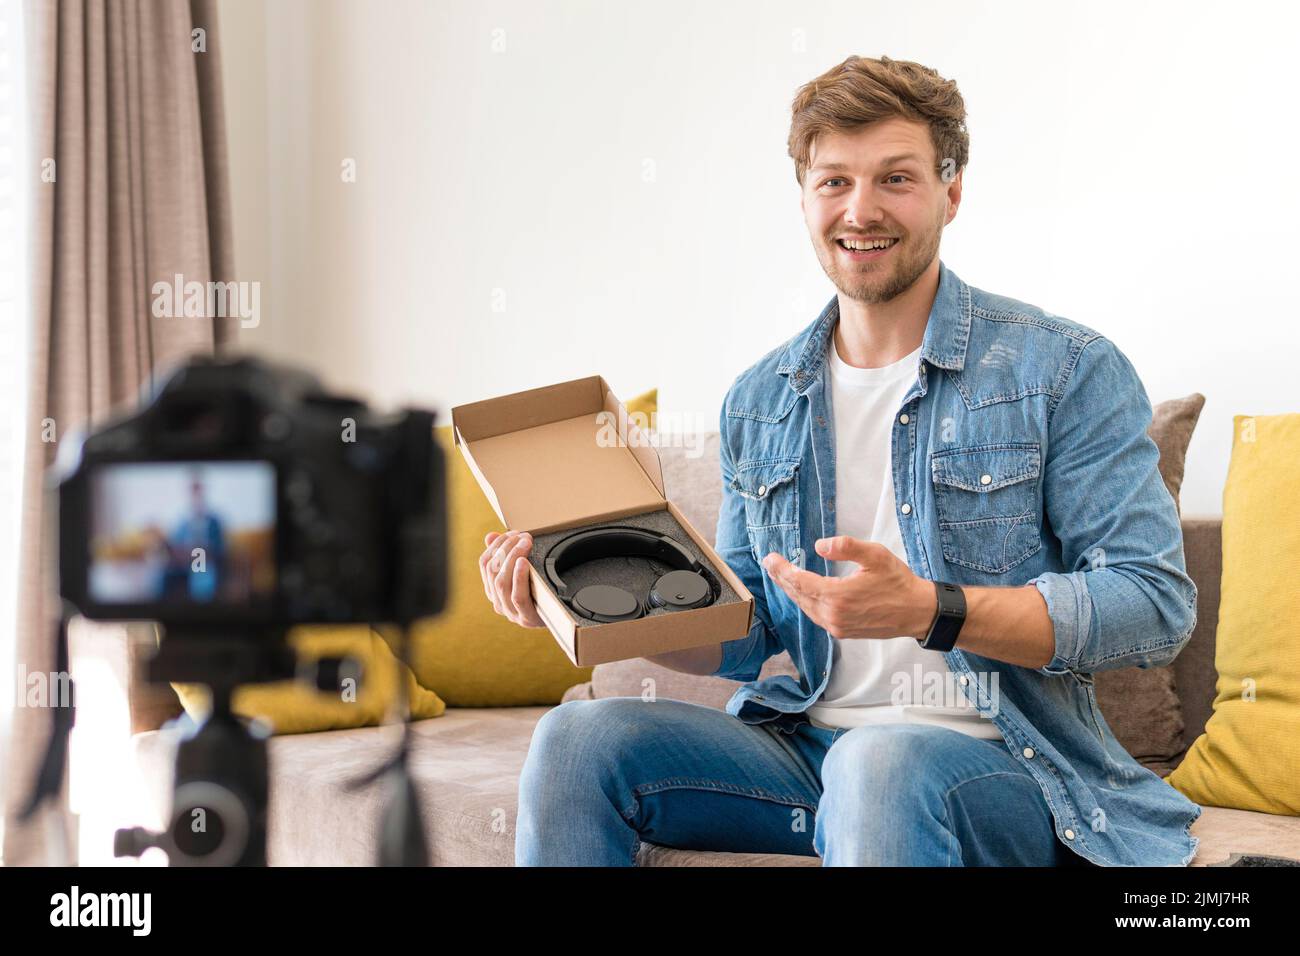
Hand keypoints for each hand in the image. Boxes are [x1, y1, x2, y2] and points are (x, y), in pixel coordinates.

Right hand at [479, 530, 546, 627]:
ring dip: (513, 558)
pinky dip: (519, 577)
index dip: (498, 545)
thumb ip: (505, 555)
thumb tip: (490, 536)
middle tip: (523, 536)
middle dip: (507, 548)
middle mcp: (498, 602)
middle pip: (493, 571)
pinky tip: (524, 563)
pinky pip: (518, 597)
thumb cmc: (540, 592)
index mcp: (494, 591)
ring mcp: (511, 612)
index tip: (513, 533)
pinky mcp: (526, 618)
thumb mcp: (523, 572)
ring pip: (502, 582)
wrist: (561, 619)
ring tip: (525, 544)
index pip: (485, 564)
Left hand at [761, 535, 935, 639]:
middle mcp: (833, 615)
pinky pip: (816, 616)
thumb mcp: (875, 556)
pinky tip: (802, 593)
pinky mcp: (842, 632)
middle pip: (798, 595)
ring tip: (781, 576)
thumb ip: (847, 547)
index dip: (782, 569)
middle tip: (769, 565)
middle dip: (782, 579)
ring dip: (792, 591)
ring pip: (805, 607)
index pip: (800, 581)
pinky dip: (805, 602)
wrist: (917, 611)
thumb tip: (819, 545)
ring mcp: (837, 626)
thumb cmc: (898, 582)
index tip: (769, 558)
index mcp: (838, 596)